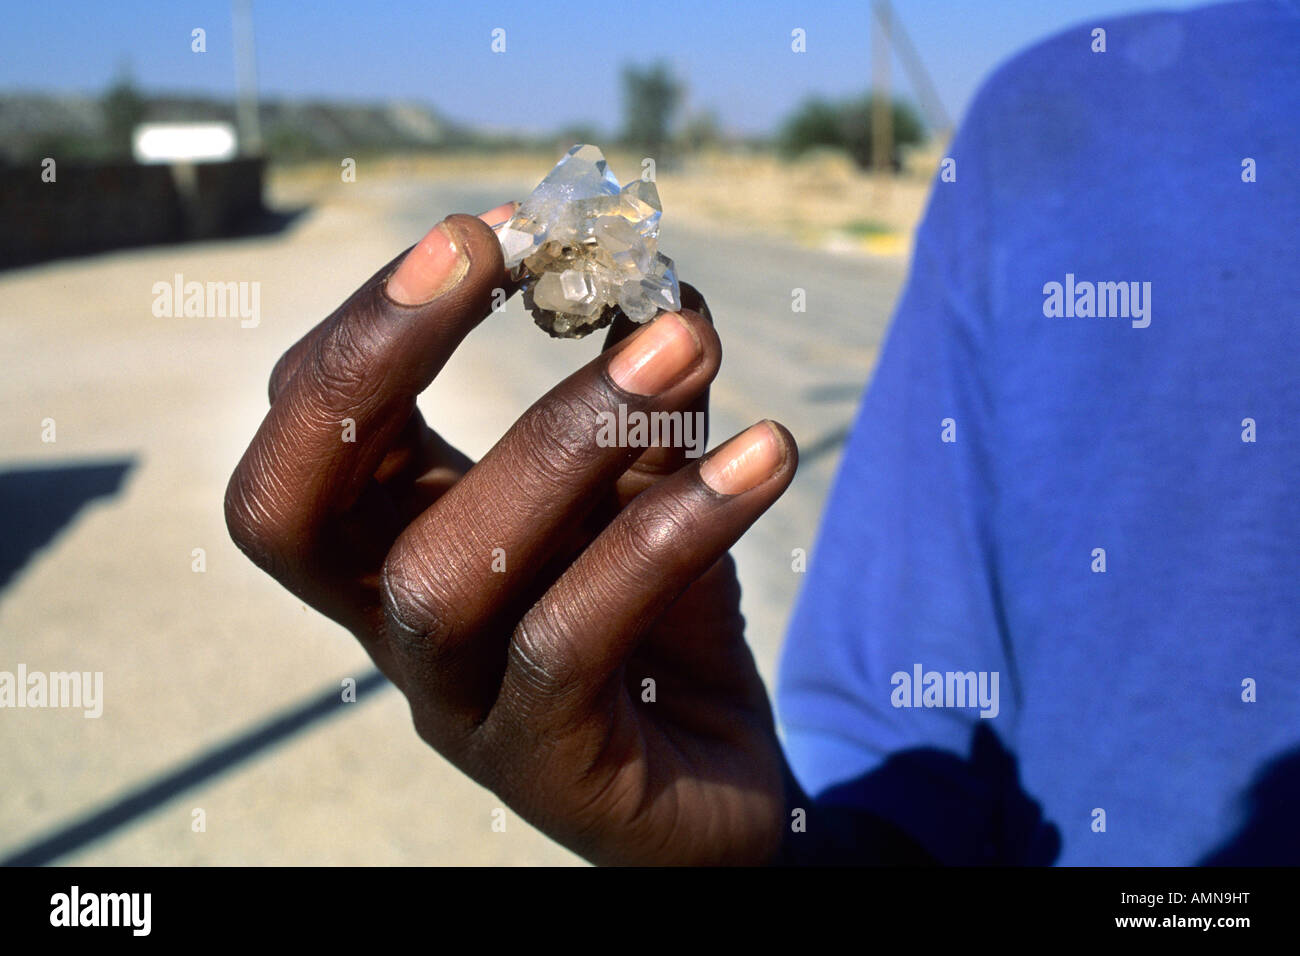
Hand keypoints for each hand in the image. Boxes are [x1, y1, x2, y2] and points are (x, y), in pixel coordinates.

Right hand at [225, 204, 798, 864]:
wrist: (717, 785)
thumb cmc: (660, 624)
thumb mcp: (645, 492)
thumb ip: (641, 404)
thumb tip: (666, 286)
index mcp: (393, 542)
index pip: (309, 430)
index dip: (369, 321)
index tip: (490, 229)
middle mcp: (392, 626)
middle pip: (292, 506)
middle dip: (373, 361)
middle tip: (488, 248)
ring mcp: (455, 705)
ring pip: (443, 572)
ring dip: (564, 434)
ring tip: (682, 341)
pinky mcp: (543, 763)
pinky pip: (573, 637)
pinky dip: (670, 531)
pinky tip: (767, 455)